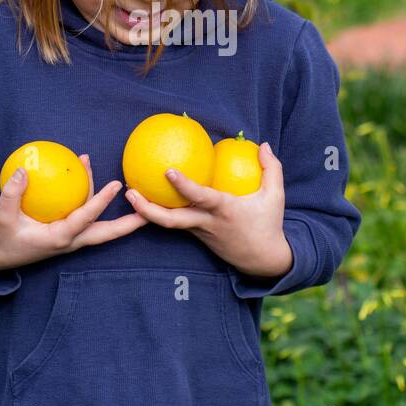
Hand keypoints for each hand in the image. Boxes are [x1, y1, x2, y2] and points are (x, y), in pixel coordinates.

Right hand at [0, 154, 145, 271]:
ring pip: (100, 224)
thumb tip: (23, 170)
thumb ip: (11, 195)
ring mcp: (72, 239)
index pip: (86, 219)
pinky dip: (93, 199)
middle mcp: (71, 240)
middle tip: (152, 212)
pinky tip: (91, 178)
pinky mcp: (68, 233)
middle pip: (108, 233)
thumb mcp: (2, 218)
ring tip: (127, 186)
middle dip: (131, 223)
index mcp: (58, 238)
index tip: (117, 185)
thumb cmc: (2, 239)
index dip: (101, 201)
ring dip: (114, 207)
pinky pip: (87, 216)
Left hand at [123, 141, 293, 279]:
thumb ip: (271, 168)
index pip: (201, 197)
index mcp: (224, 211)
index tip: (168, 171)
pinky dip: (160, 213)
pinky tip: (149, 198)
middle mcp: (206, 223)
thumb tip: (262, 144)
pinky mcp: (197, 236)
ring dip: (147, 212)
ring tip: (130, 194)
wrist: (263, 261)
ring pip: (169, 224)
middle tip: (130, 192)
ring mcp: (199, 232)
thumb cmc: (269, 225)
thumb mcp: (275, 197)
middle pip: (171, 220)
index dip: (184, 186)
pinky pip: (176, 224)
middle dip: (147, 209)